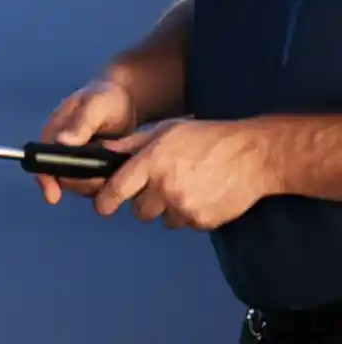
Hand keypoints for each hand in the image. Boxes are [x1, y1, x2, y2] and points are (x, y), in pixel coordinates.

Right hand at [36, 78, 138, 203]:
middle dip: (82, 182)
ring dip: (97, 182)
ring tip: (115, 166)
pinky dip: (108, 180)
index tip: (53, 196)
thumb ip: (81, 123)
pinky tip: (120, 169)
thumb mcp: (95, 105)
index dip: (45, 179)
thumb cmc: (106, 97)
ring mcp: (77, 161)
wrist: (125, 100)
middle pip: (62, 178)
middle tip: (105, 175)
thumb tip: (62, 141)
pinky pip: (95, 183)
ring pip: (80, 185)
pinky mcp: (93, 168)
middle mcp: (61, 149)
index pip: (41, 160)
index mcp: (54, 132)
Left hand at [93, 119, 273, 230]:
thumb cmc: (207, 138)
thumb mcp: (164, 131)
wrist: (252, 155)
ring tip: (187, 186)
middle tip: (161, 186)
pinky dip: (190, 214)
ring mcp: (184, 206)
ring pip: (163, 219)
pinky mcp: (202, 221)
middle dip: (145, 201)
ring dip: (169, 209)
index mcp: (151, 162)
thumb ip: (131, 145)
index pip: (115, 191)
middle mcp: (165, 186)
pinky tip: (202, 194)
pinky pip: (186, 224)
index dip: (105, 202)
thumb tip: (102, 153)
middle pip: (139, 211)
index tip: (103, 206)